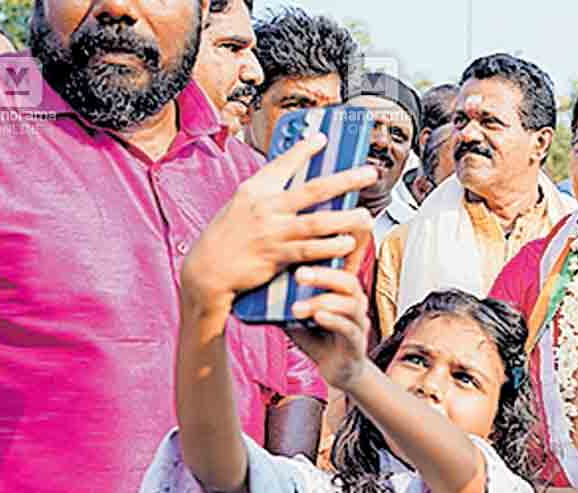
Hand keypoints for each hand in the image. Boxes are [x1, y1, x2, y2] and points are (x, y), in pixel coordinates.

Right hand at [181, 132, 377, 311]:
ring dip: (345, 220)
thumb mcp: (242, 203)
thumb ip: (268, 190)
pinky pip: (310, 250)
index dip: (303, 149)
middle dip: (345, 180)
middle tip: (370, 173)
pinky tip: (346, 244)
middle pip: (313, 190)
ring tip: (366, 217)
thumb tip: (294, 176)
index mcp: (255, 190)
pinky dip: (330, 247)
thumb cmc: (228, 235)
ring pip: (317, 223)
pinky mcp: (276, 256)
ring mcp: (272, 232)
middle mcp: (265, 207)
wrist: (207, 269)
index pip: (282, 163)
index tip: (323, 137)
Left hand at [284, 266, 370, 389]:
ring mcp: (359, 325)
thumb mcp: (300, 319)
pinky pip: (349, 329)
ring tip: (297, 307)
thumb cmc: (319, 340)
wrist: (337, 372)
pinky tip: (317, 317)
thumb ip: (287, 305)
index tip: (298, 257)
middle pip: (348, 282)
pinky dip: (334, 321)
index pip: (339, 270)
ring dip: (322, 302)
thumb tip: (260, 290)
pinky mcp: (357, 344)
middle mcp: (357, 305)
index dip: (323, 261)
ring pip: (350, 306)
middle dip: (324, 276)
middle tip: (299, 275)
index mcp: (344, 294)